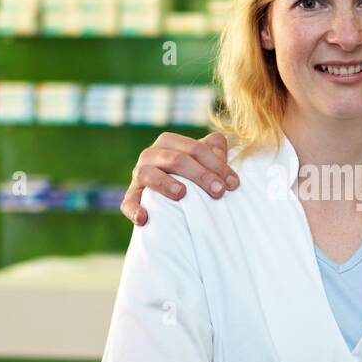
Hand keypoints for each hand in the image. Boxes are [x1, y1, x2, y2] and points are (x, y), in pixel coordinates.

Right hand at [122, 132, 239, 224]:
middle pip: (175, 159)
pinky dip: (134, 209)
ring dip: (165, 183)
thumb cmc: (192, 176)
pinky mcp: (131, 196)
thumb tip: (220, 142)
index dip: (216, 164)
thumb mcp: (203, 161)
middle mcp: (151, 155)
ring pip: (148, 173)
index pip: (194, 148)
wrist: (169, 199)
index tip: (234, 183)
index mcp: (169, 143)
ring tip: (182, 194)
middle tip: (219, 192)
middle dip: (200, 175)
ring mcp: (139, 175)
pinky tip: (144, 218)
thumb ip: (213, 150)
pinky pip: (128, 202)